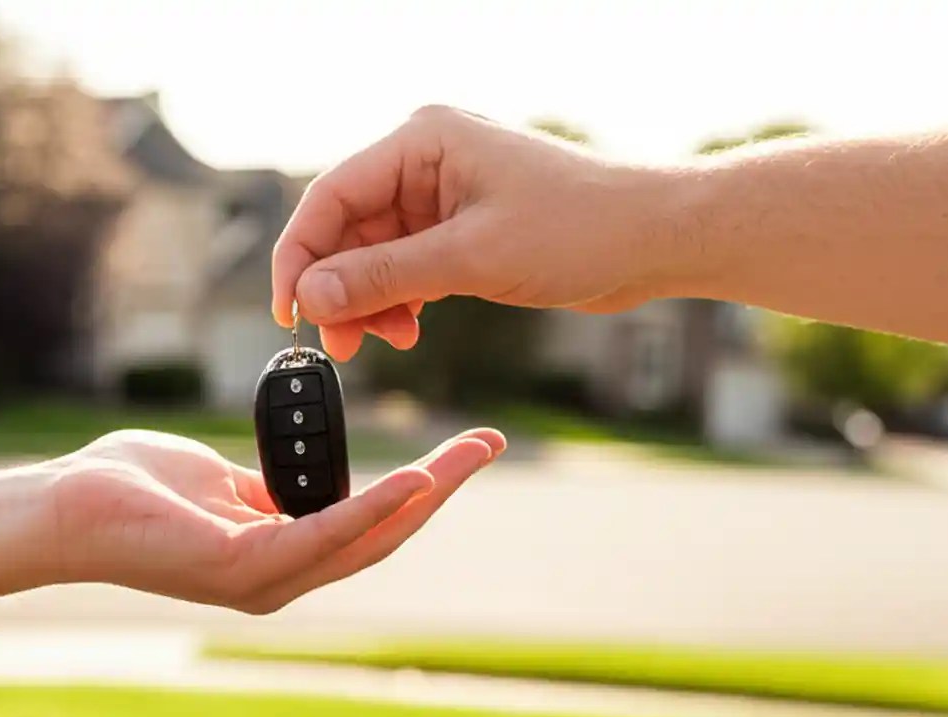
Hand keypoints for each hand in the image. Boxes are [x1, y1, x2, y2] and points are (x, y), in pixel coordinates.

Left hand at [48, 427, 503, 613]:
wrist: (61, 508)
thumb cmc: (131, 490)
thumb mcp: (221, 482)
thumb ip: (267, 484)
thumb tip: (295, 474)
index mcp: (278, 552)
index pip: (367, 524)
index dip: (421, 490)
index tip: (462, 450)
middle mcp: (281, 575)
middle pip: (383, 534)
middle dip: (443, 490)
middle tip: (488, 445)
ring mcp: (265, 579)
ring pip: (367, 537)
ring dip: (424, 496)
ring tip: (467, 457)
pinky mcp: (244, 568)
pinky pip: (324, 533)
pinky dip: (373, 506)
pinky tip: (412, 480)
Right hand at [272, 105, 693, 359]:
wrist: (656, 238)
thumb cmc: (580, 228)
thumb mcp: (472, 256)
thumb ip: (384, 276)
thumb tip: (311, 297)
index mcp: (423, 140)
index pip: (331, 196)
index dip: (301, 257)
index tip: (291, 314)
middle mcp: (427, 160)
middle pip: (349, 227)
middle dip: (339, 288)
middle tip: (342, 345)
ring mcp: (446, 195)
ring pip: (376, 252)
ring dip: (370, 299)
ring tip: (386, 342)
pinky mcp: (465, 228)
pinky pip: (408, 264)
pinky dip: (401, 298)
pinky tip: (409, 329)